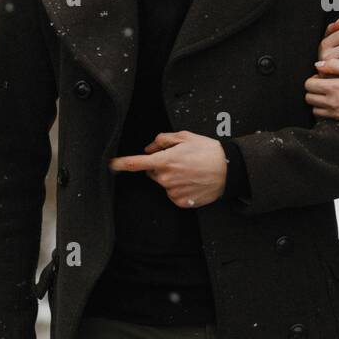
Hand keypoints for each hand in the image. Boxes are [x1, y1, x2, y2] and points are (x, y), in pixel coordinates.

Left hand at [109, 131, 227, 206]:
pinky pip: (172, 194)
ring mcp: (172, 191)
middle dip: (160, 166)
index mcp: (165, 160)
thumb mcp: (185, 137)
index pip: (136, 163)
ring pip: (163, 183)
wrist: (227, 170)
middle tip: (179, 161)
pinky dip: (179, 188)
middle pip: (152, 173)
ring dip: (171, 177)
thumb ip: (163, 139)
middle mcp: (166, 178)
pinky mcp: (180, 201)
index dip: (121, 164)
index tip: (111, 165)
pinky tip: (191, 182)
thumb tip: (150, 147)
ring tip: (189, 171)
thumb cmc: (208, 152)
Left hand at [305, 56, 338, 123]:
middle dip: (313, 89)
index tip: (322, 77)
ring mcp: (335, 112)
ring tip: (327, 94)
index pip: (309, 84)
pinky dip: (322, 109)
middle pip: (308, 97)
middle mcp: (332, 102)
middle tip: (324, 84)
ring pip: (313, 108)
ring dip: (317, 100)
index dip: (313, 78)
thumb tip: (318, 65)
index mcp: (334, 87)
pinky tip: (333, 102)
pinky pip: (322, 116)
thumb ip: (335, 65)